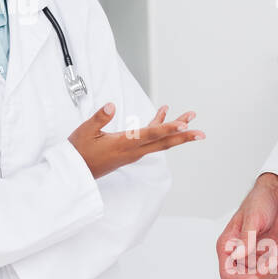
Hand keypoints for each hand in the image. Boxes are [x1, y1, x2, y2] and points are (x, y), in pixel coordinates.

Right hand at [68, 102, 202, 179]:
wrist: (76, 173)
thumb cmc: (79, 152)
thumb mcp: (85, 132)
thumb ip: (99, 118)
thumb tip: (111, 105)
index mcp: (124, 144)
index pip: (151, 134)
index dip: (169, 128)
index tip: (184, 124)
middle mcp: (133, 150)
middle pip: (163, 142)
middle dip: (183, 136)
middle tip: (201, 132)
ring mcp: (133, 152)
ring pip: (159, 141)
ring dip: (174, 131)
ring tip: (188, 118)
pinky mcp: (130, 152)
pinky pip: (149, 139)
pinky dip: (157, 127)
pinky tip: (161, 114)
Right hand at [216, 173, 277, 278]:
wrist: (276, 195)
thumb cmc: (260, 200)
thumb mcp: (253, 219)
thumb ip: (246, 240)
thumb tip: (237, 256)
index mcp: (228, 244)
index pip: (227, 273)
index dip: (241, 278)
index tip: (255, 275)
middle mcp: (237, 253)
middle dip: (259, 274)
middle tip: (270, 260)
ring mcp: (250, 256)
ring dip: (269, 272)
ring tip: (275, 253)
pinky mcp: (263, 257)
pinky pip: (268, 275)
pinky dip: (276, 270)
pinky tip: (277, 254)